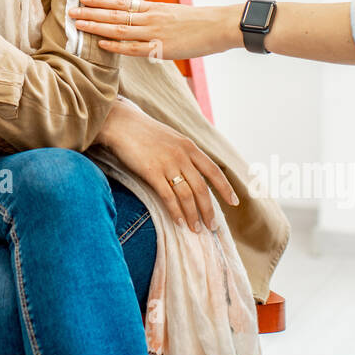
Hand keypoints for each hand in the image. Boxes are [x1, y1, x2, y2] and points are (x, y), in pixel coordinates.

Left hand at [68, 0, 232, 59]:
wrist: (219, 25)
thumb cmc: (198, 21)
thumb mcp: (172, 13)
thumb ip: (154, 16)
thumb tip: (137, 19)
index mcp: (153, 8)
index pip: (121, 2)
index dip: (100, 0)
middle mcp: (150, 17)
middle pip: (114, 14)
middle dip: (90, 12)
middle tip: (70, 10)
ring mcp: (154, 32)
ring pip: (119, 29)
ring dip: (96, 26)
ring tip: (78, 24)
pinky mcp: (161, 48)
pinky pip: (133, 48)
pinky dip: (116, 46)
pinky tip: (101, 44)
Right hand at [94, 96, 238, 232]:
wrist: (120, 124)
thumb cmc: (144, 133)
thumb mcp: (171, 138)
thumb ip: (184, 153)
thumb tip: (194, 174)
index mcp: (189, 147)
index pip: (213, 171)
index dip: (225, 188)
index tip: (234, 202)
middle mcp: (182, 155)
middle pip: (202, 188)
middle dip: (209, 210)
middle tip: (212, 226)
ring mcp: (167, 163)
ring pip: (187, 195)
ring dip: (193, 215)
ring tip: (196, 230)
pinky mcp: (151, 172)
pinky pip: (168, 197)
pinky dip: (176, 212)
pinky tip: (179, 222)